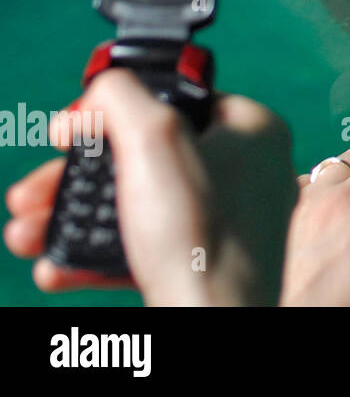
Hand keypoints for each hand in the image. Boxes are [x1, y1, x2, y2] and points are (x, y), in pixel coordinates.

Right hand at [4, 69, 296, 304]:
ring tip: (27, 232)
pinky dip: (97, 255)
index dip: (119, 110)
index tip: (75, 130)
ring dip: (73, 216)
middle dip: (76, 175)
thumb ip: (122, 95)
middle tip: (32, 192)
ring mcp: (231, 221)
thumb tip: (103, 90)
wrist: (211, 326)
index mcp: (255, 130)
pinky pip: (146, 247)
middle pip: (146, 157)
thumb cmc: (198, 232)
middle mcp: (250, 172)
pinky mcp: (207, 264)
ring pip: (138, 205)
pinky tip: (56, 266)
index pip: (179, 99)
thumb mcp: (151, 136)